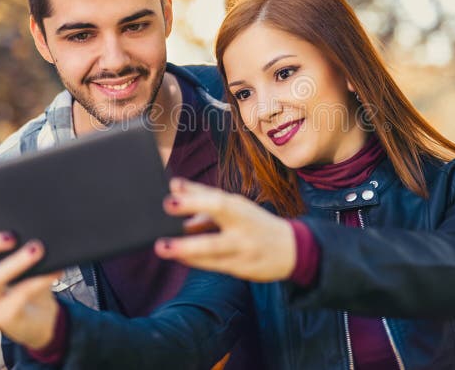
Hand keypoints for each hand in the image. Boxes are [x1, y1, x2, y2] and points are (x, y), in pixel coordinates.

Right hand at [0, 195, 60, 349]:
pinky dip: (39, 280)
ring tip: (38, 248)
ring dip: (16, 261)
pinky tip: (56, 270)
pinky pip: (19, 297)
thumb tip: (47, 214)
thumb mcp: (30, 259)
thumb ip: (31, 239)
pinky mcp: (5, 316)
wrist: (42, 319)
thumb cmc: (32, 279)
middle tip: (11, 234)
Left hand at [155, 178, 296, 281]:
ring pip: (214, 248)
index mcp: (240, 207)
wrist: (291, 249)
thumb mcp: (235, 206)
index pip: (216, 198)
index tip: (171, 195)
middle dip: (191, 218)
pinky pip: (215, 264)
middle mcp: (243, 226)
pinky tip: (180, 257)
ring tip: (163, 247)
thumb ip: (203, 196)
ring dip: (187, 248)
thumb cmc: (254, 223)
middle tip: (166, 215)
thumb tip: (175, 186)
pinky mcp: (242, 268)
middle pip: (219, 216)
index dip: (193, 196)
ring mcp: (243, 248)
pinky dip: (196, 260)